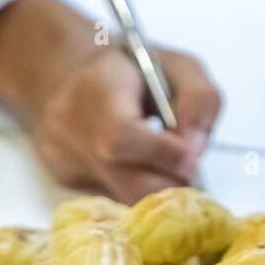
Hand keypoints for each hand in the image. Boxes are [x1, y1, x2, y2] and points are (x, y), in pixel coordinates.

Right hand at [0, 0, 220, 202]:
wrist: (65, 73)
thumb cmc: (129, 67)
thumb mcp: (177, 65)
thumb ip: (200, 100)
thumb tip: (194, 151)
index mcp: (98, 87)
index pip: (122, 136)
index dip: (162, 154)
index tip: (190, 155)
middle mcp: (71, 127)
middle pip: (126, 183)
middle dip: (171, 183)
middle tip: (185, 166)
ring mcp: (64, 158)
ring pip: (124, 199)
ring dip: (155, 187)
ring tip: (159, 159)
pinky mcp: (66, 179)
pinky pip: (113, 197)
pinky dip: (134, 185)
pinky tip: (130, 161)